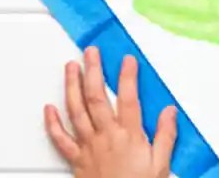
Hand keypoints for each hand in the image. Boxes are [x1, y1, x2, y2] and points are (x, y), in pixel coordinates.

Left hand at [44, 47, 177, 177]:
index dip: (127, 76)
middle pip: (97, 97)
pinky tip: (48, 108)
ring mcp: (88, 146)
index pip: (128, 98)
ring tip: (70, 67)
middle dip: (93, 71)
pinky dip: (52, 123)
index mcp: (129, 135)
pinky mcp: (76, 160)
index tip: (127, 60)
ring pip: (76, 111)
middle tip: (90, 52)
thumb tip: (169, 112)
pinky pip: (60, 139)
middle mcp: (106, 136)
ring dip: (71, 86)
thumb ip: (165, 136)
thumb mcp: (161, 165)